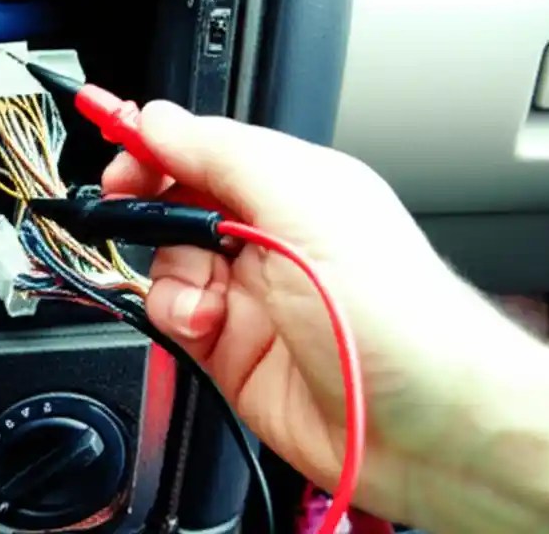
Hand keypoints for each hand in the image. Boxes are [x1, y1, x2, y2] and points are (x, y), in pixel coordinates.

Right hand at [102, 101, 539, 525]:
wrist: (430, 428)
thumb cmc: (397, 315)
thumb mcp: (304, 207)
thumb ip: (223, 155)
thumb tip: (159, 120)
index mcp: (295, 187)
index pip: (207, 148)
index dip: (158, 145)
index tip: (118, 146)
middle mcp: (271, 237)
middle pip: (179, 204)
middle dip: (150, 207)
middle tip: (128, 210)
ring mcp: (251, 296)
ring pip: (168, 264)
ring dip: (169, 275)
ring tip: (201, 298)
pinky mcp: (233, 351)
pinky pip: (174, 318)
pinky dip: (174, 317)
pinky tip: (202, 328)